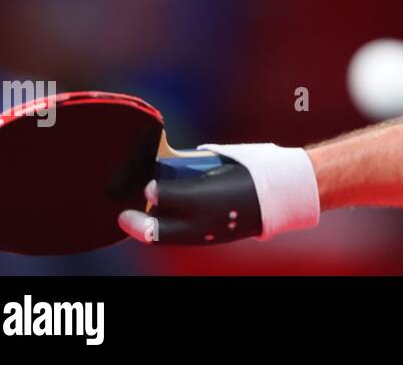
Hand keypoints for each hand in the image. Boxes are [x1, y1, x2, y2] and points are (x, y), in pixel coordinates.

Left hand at [118, 143, 319, 246]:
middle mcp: (200, 219)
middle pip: (155, 230)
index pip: (162, 196)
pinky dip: (168, 232)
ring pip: (166, 238)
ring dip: (150, 230)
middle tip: (123, 216)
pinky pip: (182, 238)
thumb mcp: (220, 162)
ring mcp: (206, 233)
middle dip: (136, 224)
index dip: (150, 191)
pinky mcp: (212, 238)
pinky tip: (162, 221)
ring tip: (138, 220)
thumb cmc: (251, 170)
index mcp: (201, 196)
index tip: (146, 185)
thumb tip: (166, 166)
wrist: (279, 194)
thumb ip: (191, 166)